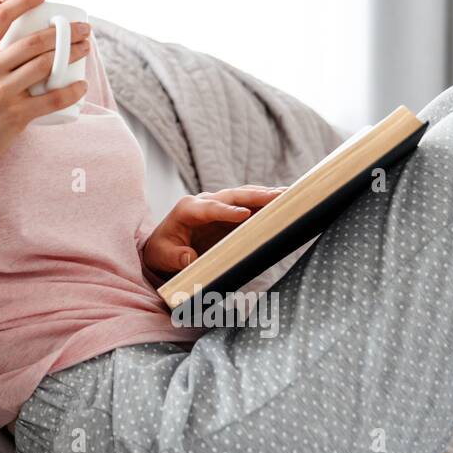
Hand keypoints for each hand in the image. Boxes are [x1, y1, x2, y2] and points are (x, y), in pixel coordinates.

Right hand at [0, 0, 91, 184]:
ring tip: (85, 49)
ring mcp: (1, 93)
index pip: (0, 17)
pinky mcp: (15, 116)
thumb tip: (20, 30)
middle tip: (83, 29)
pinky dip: (72, 91)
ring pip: (46, 66)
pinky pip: (52, 99)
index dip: (24, 0)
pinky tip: (81, 85)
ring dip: (72, 54)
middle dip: (65, 31)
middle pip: (32, 41)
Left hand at [141, 185, 288, 278]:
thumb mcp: (162, 255)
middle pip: (232, 196)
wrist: (165, 246)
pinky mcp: (230, 212)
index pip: (209, 208)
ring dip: (266, 195)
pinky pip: (250, 204)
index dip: (226, 211)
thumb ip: (175, 256)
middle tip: (279, 196)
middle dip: (255, 196)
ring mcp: (219, 205)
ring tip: (289, 195)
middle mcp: (205, 201)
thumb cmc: (163, 250)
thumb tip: (189, 258)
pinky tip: (285, 201)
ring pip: (245, 196)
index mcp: (188, 209)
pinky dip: (266, 203)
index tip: (244, 214)